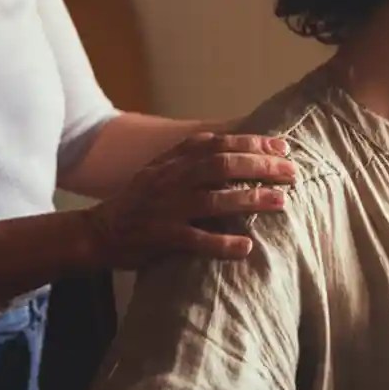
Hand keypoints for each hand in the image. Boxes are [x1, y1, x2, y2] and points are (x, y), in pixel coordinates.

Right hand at [84, 132, 296, 267]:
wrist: (97, 233)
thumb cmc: (137, 202)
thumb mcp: (159, 170)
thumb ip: (189, 156)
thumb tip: (230, 142)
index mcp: (172, 162)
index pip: (218, 144)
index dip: (252, 144)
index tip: (282, 148)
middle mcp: (171, 180)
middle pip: (222, 165)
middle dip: (260, 167)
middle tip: (291, 173)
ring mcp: (166, 208)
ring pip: (215, 199)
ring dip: (251, 200)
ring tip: (281, 202)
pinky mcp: (161, 237)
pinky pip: (196, 240)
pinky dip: (222, 244)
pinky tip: (245, 247)